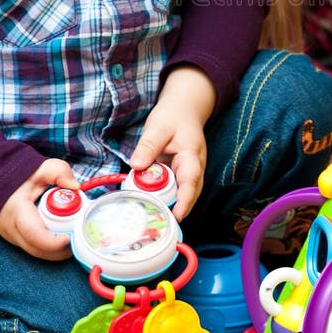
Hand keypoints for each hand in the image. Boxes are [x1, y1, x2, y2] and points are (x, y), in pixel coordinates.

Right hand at [0, 158, 79, 259]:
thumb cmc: (21, 177)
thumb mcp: (42, 168)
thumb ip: (60, 172)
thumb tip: (75, 186)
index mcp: (17, 212)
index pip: (34, 235)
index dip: (53, 242)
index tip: (70, 237)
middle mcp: (12, 229)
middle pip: (38, 250)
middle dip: (60, 250)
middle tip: (79, 239)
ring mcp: (12, 237)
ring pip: (37, 252)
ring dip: (56, 251)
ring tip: (74, 238)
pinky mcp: (16, 240)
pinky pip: (34, 249)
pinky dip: (49, 247)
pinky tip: (62, 237)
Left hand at [129, 66, 215, 221]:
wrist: (184, 108)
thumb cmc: (174, 115)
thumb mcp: (158, 127)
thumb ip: (148, 146)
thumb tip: (137, 166)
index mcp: (192, 155)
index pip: (191, 181)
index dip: (185, 200)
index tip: (177, 216)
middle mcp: (195, 167)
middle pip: (191, 194)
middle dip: (179, 210)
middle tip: (161, 224)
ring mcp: (189, 171)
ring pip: (183, 194)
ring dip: (171, 205)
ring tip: (154, 217)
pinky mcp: (181, 173)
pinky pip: (176, 189)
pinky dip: (166, 197)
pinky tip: (152, 204)